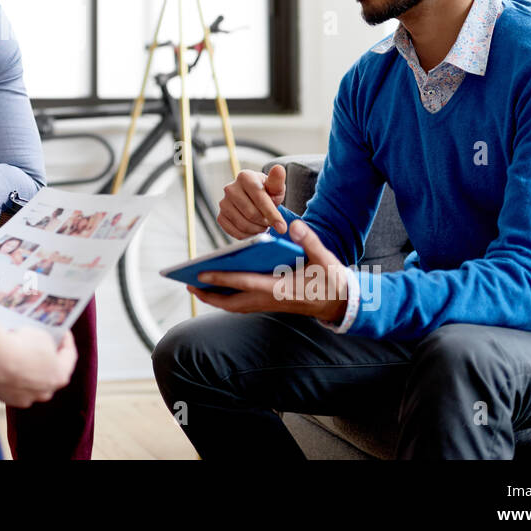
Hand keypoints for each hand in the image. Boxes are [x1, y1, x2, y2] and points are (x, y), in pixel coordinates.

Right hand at [0, 328, 76, 408]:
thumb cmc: (23, 346)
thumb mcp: (42, 335)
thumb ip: (47, 342)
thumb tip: (42, 345)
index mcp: (60, 376)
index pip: (69, 356)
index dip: (66, 341)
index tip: (62, 332)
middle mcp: (45, 392)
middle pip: (49, 373)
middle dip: (47, 359)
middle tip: (42, 344)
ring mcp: (25, 398)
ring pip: (30, 383)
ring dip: (28, 370)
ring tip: (22, 353)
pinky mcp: (7, 398)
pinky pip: (12, 385)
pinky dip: (12, 376)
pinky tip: (7, 363)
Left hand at [189, 218, 347, 322]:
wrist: (342, 303)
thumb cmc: (331, 279)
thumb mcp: (325, 257)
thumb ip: (309, 240)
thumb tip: (293, 224)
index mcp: (281, 288)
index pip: (245, 283)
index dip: (223, 277)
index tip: (202, 273)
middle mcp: (271, 300)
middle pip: (233, 302)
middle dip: (210, 294)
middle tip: (189, 284)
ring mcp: (270, 305)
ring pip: (236, 306)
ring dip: (215, 299)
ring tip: (196, 287)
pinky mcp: (270, 305)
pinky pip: (243, 305)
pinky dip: (227, 299)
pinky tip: (218, 289)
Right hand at [218, 164, 287, 238]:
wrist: (253, 199)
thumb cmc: (267, 192)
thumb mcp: (275, 187)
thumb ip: (277, 181)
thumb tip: (279, 169)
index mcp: (245, 177)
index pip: (260, 199)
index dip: (272, 215)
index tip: (282, 227)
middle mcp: (230, 188)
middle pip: (251, 214)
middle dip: (265, 222)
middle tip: (270, 222)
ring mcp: (223, 203)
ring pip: (243, 224)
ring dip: (257, 229)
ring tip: (263, 225)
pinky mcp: (220, 216)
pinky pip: (235, 232)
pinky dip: (247, 235)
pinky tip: (253, 229)